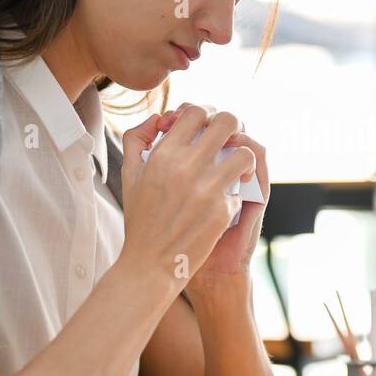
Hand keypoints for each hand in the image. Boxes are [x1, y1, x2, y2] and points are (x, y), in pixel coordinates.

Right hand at [117, 104, 255, 290]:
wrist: (149, 264)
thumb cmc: (140, 218)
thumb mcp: (130, 174)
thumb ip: (137, 138)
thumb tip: (159, 118)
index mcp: (163, 154)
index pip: (196, 111)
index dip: (207, 114)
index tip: (208, 128)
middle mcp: (186, 167)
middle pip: (227, 122)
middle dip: (233, 127)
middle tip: (232, 141)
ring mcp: (207, 189)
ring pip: (245, 153)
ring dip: (244, 159)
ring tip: (238, 170)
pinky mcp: (222, 212)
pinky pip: (239, 190)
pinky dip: (233, 195)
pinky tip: (222, 205)